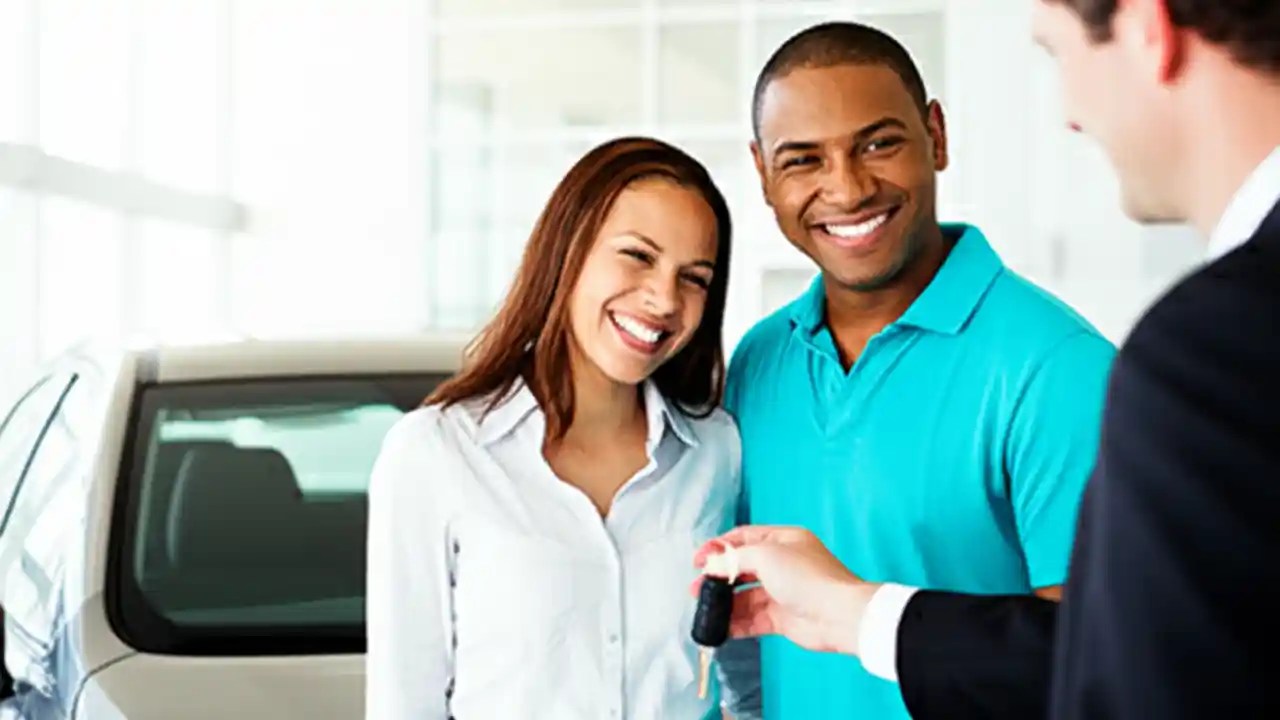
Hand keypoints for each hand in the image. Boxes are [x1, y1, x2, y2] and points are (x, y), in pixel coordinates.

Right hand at [691, 526, 878, 655]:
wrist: (838, 615)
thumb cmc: (807, 577)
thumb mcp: (766, 555)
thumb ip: (735, 559)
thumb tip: (712, 565)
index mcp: (782, 540)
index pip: (743, 538)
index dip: (719, 548)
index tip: (699, 560)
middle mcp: (782, 564)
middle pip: (742, 568)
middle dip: (718, 577)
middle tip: (697, 588)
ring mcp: (782, 592)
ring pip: (745, 596)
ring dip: (723, 602)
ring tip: (703, 607)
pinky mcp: (782, 618)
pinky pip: (752, 619)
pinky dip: (735, 623)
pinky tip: (719, 626)